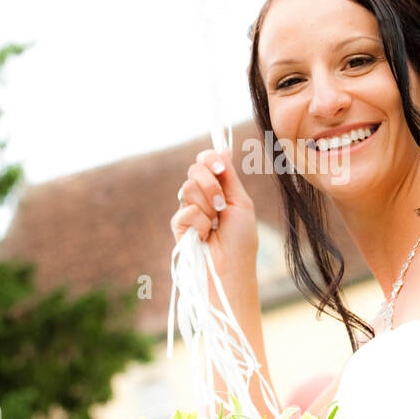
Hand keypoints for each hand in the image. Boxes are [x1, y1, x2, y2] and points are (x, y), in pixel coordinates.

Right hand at [169, 145, 258, 280]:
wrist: (231, 270)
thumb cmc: (241, 241)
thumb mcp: (240, 203)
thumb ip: (229, 177)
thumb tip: (224, 149)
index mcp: (218, 189)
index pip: (205, 162)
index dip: (209, 159)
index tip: (220, 168)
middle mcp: (201, 197)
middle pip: (194, 170)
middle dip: (211, 185)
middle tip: (221, 205)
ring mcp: (188, 211)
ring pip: (188, 188)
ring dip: (208, 207)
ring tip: (216, 226)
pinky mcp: (178, 226)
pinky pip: (184, 211)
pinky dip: (200, 223)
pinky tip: (205, 237)